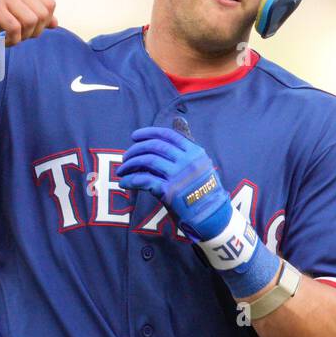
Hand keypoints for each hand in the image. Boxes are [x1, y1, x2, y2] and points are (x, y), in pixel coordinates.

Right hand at [0, 0, 57, 44]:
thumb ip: (35, 15)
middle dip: (35, 31)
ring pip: (32, 22)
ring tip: (12, 38)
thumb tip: (56, 23)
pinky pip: (16, 29)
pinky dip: (13, 41)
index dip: (44, 22)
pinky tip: (4, 42)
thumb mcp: (14, 13)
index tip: (28, 30)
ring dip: (24, 37)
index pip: (50, 5)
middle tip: (20, 36)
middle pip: (43, 15)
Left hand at [117, 126, 231, 241]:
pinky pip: (144, 180)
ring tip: (122, 170)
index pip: (167, 135)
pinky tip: (124, 183)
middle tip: (125, 157)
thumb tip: (177, 120)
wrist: (213, 216)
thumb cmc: (206, 190)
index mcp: (195, 152)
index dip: (148, 133)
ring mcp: (178, 176)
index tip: (134, 136)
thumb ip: (188, 147)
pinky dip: (131, 180)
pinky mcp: (170, 192)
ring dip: (130, 164)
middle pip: (154, 146)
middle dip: (135, 149)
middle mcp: (187, 161)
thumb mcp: (202, 164)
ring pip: (147, 160)